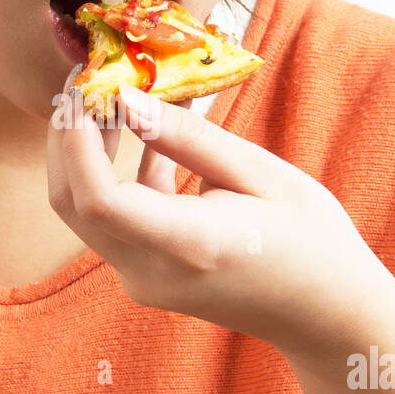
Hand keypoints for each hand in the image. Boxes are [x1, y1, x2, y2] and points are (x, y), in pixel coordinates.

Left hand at [47, 79, 394, 364]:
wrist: (326, 315)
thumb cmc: (311, 241)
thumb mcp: (261, 173)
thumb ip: (189, 139)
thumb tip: (127, 98)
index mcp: (187, 245)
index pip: (97, 197)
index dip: (77, 138)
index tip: (85, 84)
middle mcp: (152, 271)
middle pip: (73, 202)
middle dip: (67, 136)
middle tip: (85, 78)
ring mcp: (143, 280)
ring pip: (85, 211)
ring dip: (87, 152)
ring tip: (112, 92)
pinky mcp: (146, 275)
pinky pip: (114, 220)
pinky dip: (119, 174)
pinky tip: (148, 129)